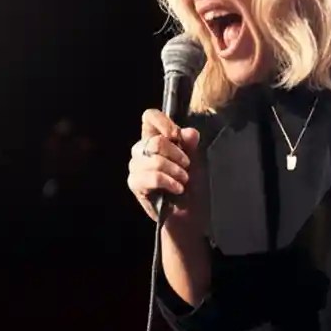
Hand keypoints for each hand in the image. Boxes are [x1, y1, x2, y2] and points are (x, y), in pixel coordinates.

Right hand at [127, 109, 203, 228]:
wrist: (188, 213)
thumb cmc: (191, 185)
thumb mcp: (196, 160)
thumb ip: (191, 145)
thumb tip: (190, 133)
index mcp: (154, 137)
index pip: (149, 117)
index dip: (163, 122)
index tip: (176, 136)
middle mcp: (142, 149)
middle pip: (156, 141)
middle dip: (177, 155)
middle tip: (186, 166)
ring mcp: (136, 166)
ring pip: (155, 160)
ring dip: (174, 171)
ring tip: (183, 181)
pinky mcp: (134, 183)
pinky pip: (152, 177)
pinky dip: (168, 182)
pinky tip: (177, 189)